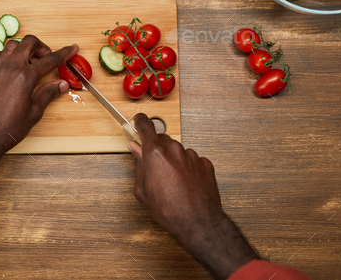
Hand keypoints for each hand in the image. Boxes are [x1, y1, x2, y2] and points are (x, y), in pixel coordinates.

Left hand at [0, 35, 77, 158]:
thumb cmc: (9, 128)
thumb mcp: (34, 113)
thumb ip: (48, 94)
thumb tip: (61, 84)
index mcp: (25, 77)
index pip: (50, 60)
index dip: (64, 53)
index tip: (72, 49)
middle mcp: (10, 68)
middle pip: (28, 43)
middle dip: (42, 46)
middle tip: (46, 58)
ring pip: (11, 45)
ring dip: (23, 49)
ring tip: (28, 61)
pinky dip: (2, 54)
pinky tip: (7, 64)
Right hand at [129, 113, 258, 279]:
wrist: (197, 222)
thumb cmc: (168, 209)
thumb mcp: (142, 189)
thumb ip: (138, 165)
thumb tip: (135, 149)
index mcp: (155, 153)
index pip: (146, 127)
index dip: (140, 121)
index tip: (139, 120)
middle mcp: (174, 150)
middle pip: (162, 139)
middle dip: (157, 149)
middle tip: (155, 167)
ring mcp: (192, 156)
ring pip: (177, 151)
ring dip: (173, 160)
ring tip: (172, 182)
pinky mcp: (205, 163)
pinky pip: (192, 160)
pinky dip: (187, 168)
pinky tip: (185, 184)